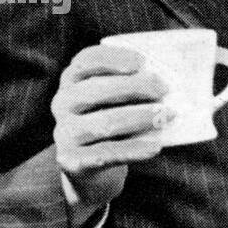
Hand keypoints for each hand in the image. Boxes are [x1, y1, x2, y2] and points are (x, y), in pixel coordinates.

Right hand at [52, 44, 172, 226]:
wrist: (93, 170)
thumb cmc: (114, 125)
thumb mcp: (118, 103)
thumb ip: (133, 89)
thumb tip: (164, 84)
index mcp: (72, 81)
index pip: (86, 61)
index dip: (113, 58)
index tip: (142, 62)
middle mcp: (62, 103)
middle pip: (95, 90)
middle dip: (133, 87)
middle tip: (164, 89)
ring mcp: (64, 133)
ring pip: (102, 123)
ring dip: (138, 117)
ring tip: (165, 116)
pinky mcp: (72, 162)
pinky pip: (106, 154)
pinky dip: (133, 150)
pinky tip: (155, 146)